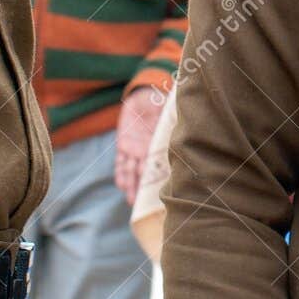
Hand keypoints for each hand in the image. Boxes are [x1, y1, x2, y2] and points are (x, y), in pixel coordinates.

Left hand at [113, 86, 166, 204]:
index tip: (156, 181)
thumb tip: (178, 114)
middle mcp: (148, 148)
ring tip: (131, 199)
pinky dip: (120, 172)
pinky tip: (121, 185)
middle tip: (143, 202)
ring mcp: (135, 148)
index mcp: (159, 140)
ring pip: (131, 169)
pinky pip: (120, 161)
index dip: (155, 169)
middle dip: (142, 185)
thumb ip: (169, 114)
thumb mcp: (164, 106)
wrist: (141, 96)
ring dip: (131, 184)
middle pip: (145, 170)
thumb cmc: (157, 101)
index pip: (158, 158)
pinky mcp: (123, 145)